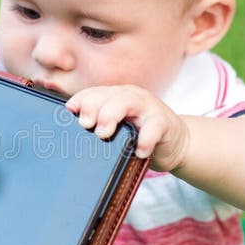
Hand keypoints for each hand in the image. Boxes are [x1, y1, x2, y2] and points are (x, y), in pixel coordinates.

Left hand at [65, 85, 189, 170]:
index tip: (70, 112)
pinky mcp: (165, 122)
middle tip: (86, 125)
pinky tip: (139, 151)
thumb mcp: (117, 129)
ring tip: (103, 134)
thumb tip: (68, 136)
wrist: (175, 144)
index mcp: (115, 97)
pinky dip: (145, 140)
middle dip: (92, 107)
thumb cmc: (139, 137)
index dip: (80, 101)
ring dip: (111, 115)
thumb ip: (98, 126)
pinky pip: (154, 127)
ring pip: (127, 102)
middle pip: (107, 95)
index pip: (93, 93)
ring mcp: (148, 107)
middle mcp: (130, 97)